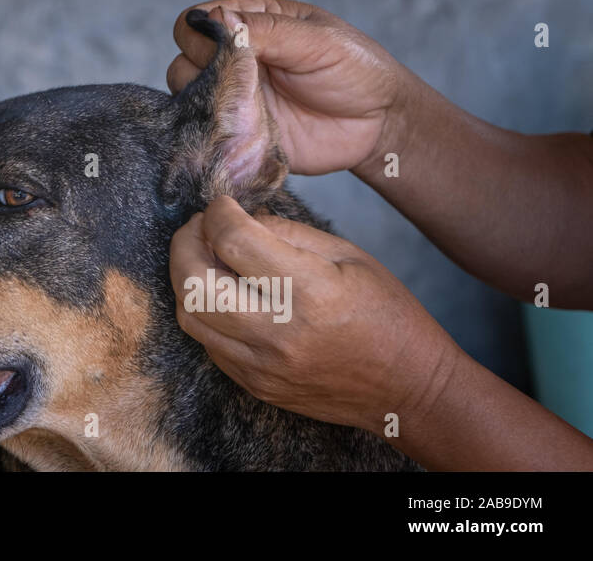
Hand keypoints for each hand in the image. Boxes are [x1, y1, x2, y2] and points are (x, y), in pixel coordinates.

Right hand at [168, 0, 410, 175]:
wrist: (379, 124)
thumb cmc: (355, 70)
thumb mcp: (317, 41)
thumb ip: (267, 30)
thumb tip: (217, 19)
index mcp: (253, 22)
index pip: (198, 19)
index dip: (203, 32)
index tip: (234, 46)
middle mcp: (235, 57)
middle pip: (183, 53)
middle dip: (202, 64)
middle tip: (245, 78)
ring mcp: (234, 94)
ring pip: (183, 90)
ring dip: (204, 97)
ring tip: (246, 106)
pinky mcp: (238, 129)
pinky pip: (203, 128)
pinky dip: (212, 128)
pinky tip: (243, 128)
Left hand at [169, 195, 457, 432]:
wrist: (409, 389)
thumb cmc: (385, 313)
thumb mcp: (347, 255)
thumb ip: (286, 232)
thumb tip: (238, 217)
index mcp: (311, 292)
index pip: (234, 241)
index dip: (217, 213)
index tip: (222, 205)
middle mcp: (280, 333)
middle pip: (193, 282)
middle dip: (185, 242)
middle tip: (200, 227)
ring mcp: (263, 366)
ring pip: (189, 315)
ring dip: (186, 277)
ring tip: (206, 257)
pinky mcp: (255, 386)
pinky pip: (206, 342)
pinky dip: (204, 311)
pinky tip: (224, 294)